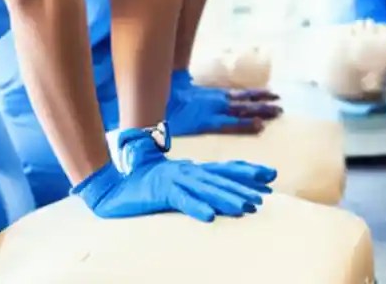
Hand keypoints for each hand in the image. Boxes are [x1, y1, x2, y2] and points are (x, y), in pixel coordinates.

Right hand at [73, 126, 276, 221]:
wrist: (114, 186)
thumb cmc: (146, 186)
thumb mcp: (177, 185)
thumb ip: (198, 186)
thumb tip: (219, 196)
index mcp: (193, 169)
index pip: (226, 168)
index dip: (249, 171)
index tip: (271, 176)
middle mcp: (188, 171)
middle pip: (222, 178)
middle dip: (245, 186)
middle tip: (264, 195)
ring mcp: (176, 179)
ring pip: (207, 189)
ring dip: (227, 198)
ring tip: (246, 207)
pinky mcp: (161, 191)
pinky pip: (182, 201)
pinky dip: (196, 207)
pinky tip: (210, 216)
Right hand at [168, 73, 281, 135]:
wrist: (152, 98)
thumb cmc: (164, 96)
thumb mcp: (180, 88)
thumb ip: (186, 84)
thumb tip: (186, 78)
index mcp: (212, 95)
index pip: (240, 94)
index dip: (256, 94)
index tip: (272, 94)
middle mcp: (217, 100)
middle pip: (246, 101)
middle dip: (264, 103)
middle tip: (281, 104)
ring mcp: (213, 110)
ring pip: (243, 110)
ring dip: (261, 111)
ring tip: (278, 112)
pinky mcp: (207, 122)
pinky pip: (231, 125)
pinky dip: (246, 125)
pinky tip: (259, 126)